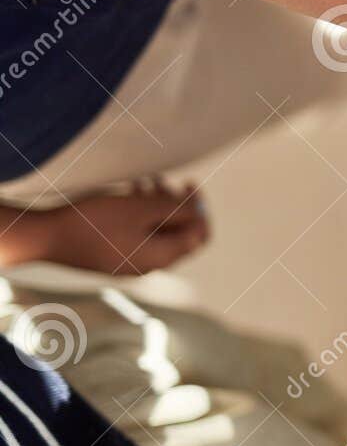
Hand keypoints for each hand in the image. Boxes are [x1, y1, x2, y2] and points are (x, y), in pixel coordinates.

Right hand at [11, 181, 209, 273]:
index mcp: (161, 257)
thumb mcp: (140, 209)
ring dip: (155, 204)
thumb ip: (176, 211)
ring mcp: (130, 261)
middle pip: (178, 233)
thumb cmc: (94, 221)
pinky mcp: (114, 255)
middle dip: (176, 204)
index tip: (190, 184)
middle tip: (165, 181)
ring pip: (156, 230)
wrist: (46, 237)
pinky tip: (128, 192)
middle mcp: (149, 265)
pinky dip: (139, 213)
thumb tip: (200, 213)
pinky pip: (137, 233)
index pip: (198, 236)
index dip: (200, 209)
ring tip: (143, 181)